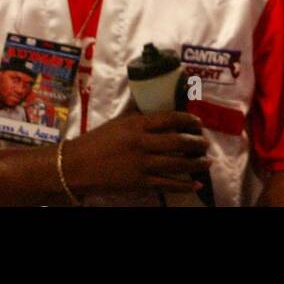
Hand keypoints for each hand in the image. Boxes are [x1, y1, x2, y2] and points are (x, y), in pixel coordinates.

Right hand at [63, 109, 211, 196]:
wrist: (77, 165)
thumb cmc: (98, 140)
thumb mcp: (119, 120)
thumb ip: (138, 111)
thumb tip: (154, 98)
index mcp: (137, 124)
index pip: (170, 118)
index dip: (188, 120)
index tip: (198, 123)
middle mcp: (142, 142)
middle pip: (178, 141)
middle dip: (196, 143)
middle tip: (206, 144)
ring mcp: (142, 164)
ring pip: (177, 163)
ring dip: (195, 163)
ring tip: (207, 162)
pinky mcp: (139, 182)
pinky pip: (167, 183)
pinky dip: (183, 185)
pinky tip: (195, 184)